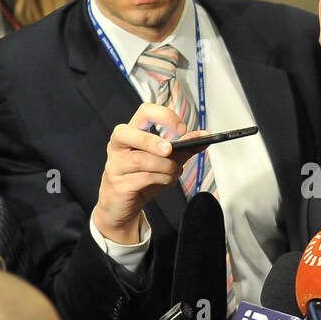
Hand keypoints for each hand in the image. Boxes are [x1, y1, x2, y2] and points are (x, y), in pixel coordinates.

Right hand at [91, 103, 205, 244]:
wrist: (123, 207)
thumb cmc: (142, 180)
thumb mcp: (166, 160)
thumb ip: (184, 148)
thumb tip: (205, 136)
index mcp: (131, 133)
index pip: (144, 112)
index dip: (164, 115)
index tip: (182, 128)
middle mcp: (118, 146)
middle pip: (127, 132)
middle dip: (152, 141)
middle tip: (170, 150)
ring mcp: (115, 165)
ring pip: (140, 160)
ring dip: (164, 166)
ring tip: (174, 172)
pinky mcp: (118, 184)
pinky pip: (142, 178)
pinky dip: (161, 179)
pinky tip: (167, 181)